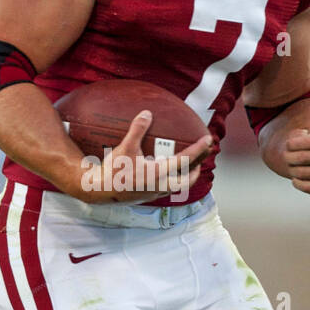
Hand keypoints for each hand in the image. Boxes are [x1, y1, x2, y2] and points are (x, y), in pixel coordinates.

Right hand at [66, 110, 212, 204]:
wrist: (99, 191)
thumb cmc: (113, 170)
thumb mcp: (125, 147)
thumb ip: (137, 129)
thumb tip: (147, 113)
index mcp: (158, 172)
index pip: (186, 160)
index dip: (199, 149)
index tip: (209, 139)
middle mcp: (161, 185)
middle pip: (189, 178)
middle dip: (198, 167)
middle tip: (203, 155)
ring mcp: (156, 192)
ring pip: (179, 185)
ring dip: (187, 175)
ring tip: (189, 164)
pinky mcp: (149, 196)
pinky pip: (168, 187)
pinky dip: (174, 179)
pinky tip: (168, 172)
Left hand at [274, 127, 309, 195]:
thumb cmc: (301, 146)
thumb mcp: (298, 135)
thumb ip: (296, 135)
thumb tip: (299, 137)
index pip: (304, 141)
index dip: (290, 144)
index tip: (288, 144)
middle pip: (300, 157)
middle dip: (288, 157)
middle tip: (286, 157)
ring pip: (300, 172)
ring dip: (291, 170)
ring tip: (293, 167)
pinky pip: (308, 187)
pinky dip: (297, 184)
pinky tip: (295, 179)